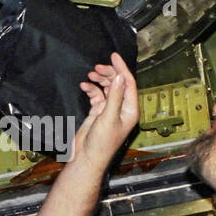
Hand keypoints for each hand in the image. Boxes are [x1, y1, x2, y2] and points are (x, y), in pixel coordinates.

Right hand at [68, 52, 138, 167]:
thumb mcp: (108, 117)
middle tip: (97, 67)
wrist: (87, 158)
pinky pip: (96, 95)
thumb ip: (114, 96)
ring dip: (99, 80)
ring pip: (107, 88)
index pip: (128, 84)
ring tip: (91, 74)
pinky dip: (91, 89)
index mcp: (130, 110)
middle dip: (108, 73)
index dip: (122, 69)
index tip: (114, 56)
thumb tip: (119, 77)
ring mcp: (109, 110)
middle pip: (118, 84)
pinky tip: (84, 86)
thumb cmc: (101, 144)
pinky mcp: (98, 113)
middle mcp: (122, 109)